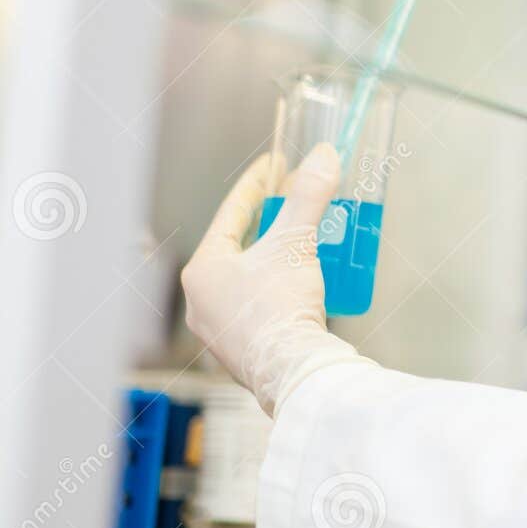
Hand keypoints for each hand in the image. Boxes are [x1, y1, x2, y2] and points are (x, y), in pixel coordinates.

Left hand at [181, 143, 369, 415]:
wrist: (292, 372)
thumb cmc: (280, 308)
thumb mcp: (295, 243)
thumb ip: (308, 197)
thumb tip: (323, 155)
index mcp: (203, 271)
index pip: (231, 214)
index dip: (257, 183)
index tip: (276, 163)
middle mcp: (202, 302)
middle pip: (240, 246)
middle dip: (269, 222)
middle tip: (293, 201)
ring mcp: (219, 331)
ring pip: (249, 278)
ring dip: (275, 256)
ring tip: (302, 241)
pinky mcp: (243, 350)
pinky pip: (259, 306)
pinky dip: (279, 287)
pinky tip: (301, 285)